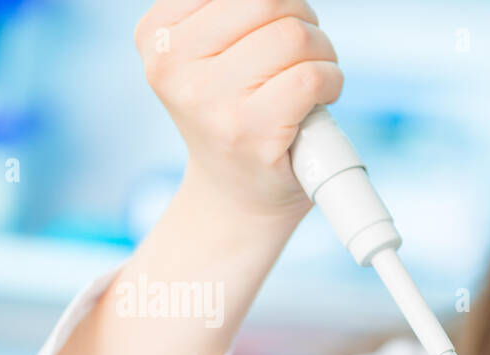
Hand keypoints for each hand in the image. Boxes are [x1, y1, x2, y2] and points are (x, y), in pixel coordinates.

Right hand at [134, 0, 343, 218]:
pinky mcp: (251, 130)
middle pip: (268, 2)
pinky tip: (322, 98)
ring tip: (314, 77)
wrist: (235, 199)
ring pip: (294, 36)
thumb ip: (231, 16)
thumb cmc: (233, 121)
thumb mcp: (208, 58)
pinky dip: (331, 81)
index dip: (274, 2)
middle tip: (306, 49)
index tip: (275, 26)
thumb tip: (282, 0)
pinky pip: (311, 76)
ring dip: (322, 52)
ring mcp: (211, 100)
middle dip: (302, 19)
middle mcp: (174, 64)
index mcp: (158, 34)